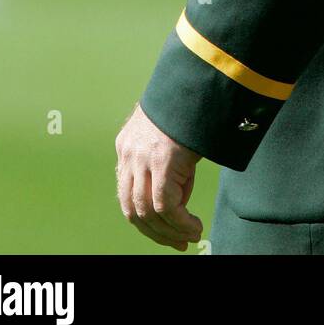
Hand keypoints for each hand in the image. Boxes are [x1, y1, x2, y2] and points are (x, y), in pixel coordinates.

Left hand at [116, 103, 203, 250]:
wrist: (197, 82)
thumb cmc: (189, 107)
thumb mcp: (171, 138)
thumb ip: (167, 167)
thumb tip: (177, 201)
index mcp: (126, 146)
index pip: (127, 194)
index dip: (144, 218)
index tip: (164, 230)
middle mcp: (128, 154)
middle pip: (132, 208)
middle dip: (155, 231)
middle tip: (177, 242)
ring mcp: (142, 159)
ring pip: (148, 212)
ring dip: (169, 231)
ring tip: (189, 237)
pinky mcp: (161, 162)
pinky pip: (166, 206)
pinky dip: (181, 222)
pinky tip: (194, 227)